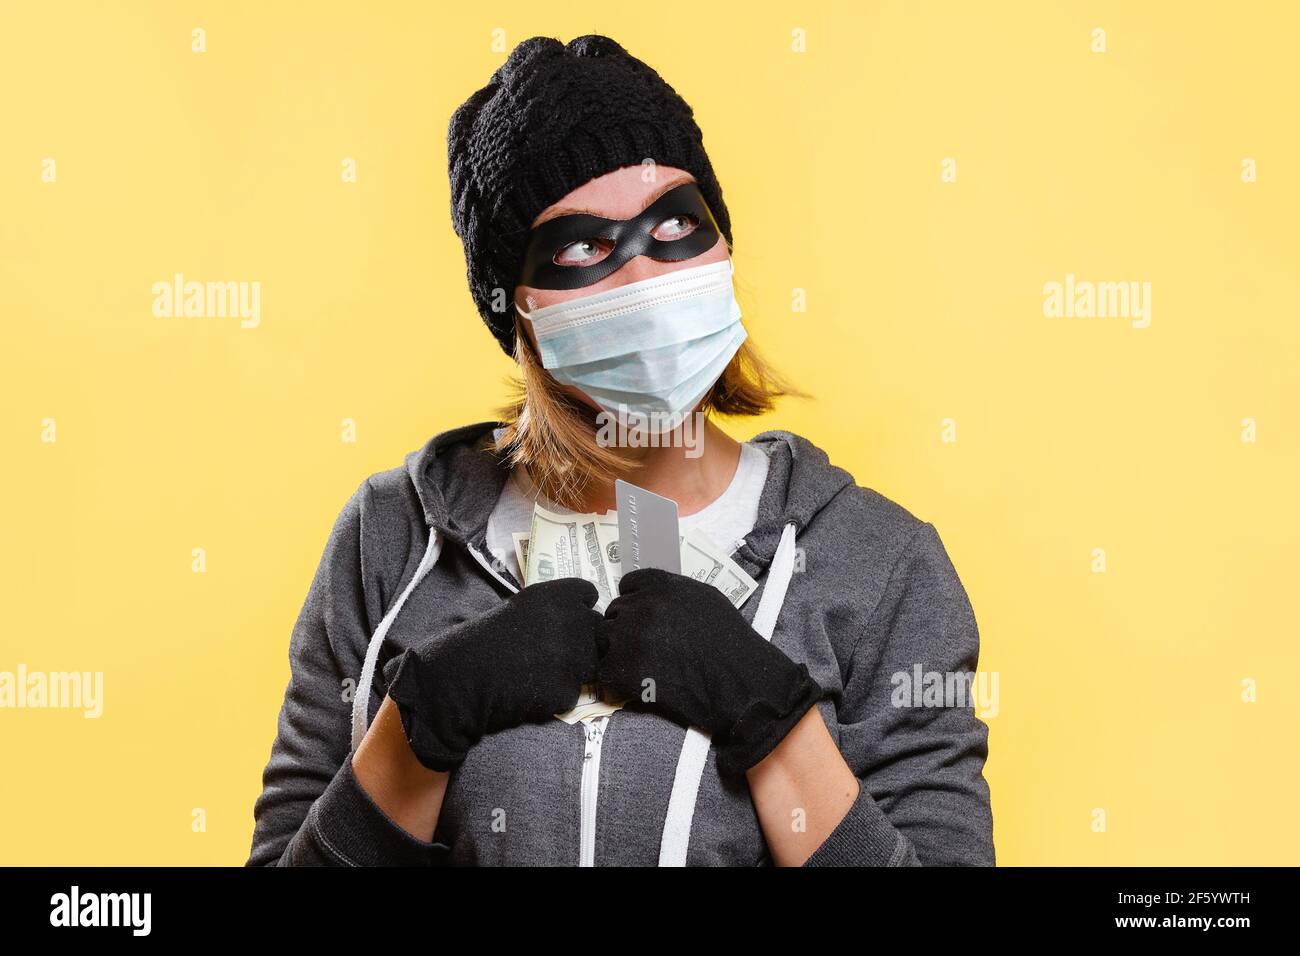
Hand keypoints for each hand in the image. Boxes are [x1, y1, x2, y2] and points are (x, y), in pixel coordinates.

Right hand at [383, 577, 602, 770]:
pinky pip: (573, 692)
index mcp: (561, 594)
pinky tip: (534, 691)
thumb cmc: (486, 637)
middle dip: (583, 640)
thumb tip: (577, 617)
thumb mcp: (521, 607)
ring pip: (591, 664)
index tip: (564, 618)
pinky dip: (557, 695)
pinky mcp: (569, 690)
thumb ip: (553, 608)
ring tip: (541, 672)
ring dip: (574, 669)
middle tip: (553, 651)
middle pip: (597, 631)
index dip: (578, 608)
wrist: (465, 676)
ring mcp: (576, 658)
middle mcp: (576, 621)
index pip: (589, 594)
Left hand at [596, 568, 821, 776]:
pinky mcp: (623, 670)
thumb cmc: (730, 642)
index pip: (627, 585)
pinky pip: (605, 670)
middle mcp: (640, 606)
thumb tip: (652, 595)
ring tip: (641, 666)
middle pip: (614, 612)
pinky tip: (638, 683)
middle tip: (646, 647)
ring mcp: (629, 638)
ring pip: (604, 640)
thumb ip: (673, 591)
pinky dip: (617, 679)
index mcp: (660, 586)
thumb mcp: (706, 598)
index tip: (644, 618)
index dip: (635, 602)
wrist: (738, 683)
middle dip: (625, 628)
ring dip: (617, 652)